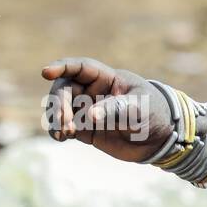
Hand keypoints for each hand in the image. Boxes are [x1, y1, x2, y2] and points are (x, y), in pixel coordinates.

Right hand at [40, 57, 172, 162]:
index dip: (62, 67)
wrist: (160, 138)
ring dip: (56, 119)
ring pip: (61, 109)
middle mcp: (92, 92)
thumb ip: (116, 110)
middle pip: (64, 89)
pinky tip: (60, 137)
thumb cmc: (154, 113)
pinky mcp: (85, 129)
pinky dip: (59, 131)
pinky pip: (65, 127)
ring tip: (63, 133)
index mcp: (106, 78)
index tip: (46, 72)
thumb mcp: (139, 109)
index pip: (79, 68)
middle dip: (59, 104)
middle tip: (65, 122)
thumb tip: (90, 116)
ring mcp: (87, 110)